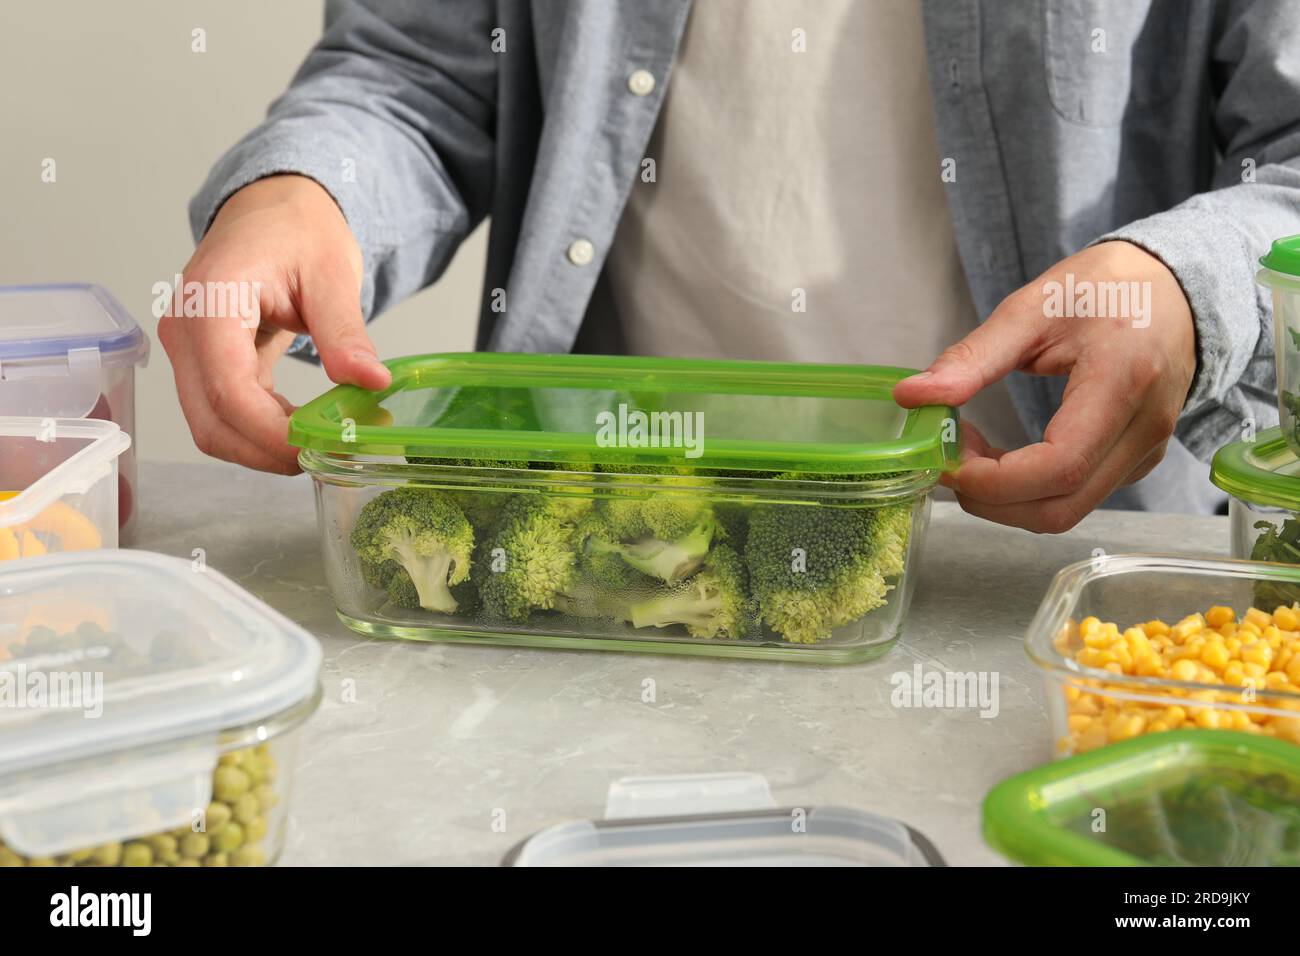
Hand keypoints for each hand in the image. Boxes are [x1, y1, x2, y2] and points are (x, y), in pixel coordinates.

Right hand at [158, 175, 390, 473]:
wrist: (275, 208)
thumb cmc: (298, 228)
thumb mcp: (332, 273)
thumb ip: (345, 331)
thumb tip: (371, 382)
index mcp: (211, 301)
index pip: (228, 389)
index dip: (271, 433)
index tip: (321, 448)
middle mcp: (185, 330)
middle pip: (211, 421)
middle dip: (268, 452)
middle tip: (329, 456)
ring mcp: (188, 349)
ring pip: (211, 426)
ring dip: (263, 448)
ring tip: (322, 443)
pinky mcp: (203, 362)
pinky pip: (222, 413)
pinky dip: (260, 431)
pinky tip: (304, 428)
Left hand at [893, 241, 1196, 532]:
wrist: (1172, 287)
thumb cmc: (1105, 287)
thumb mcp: (1031, 308)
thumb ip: (972, 358)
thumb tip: (912, 396)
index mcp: (1123, 383)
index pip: (1059, 467)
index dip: (994, 481)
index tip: (947, 460)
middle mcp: (1145, 430)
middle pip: (1060, 507)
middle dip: (990, 500)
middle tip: (949, 459)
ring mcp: (1146, 452)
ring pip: (1066, 510)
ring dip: (1005, 498)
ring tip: (970, 451)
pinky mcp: (1136, 461)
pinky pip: (1076, 496)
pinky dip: (1028, 491)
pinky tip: (1001, 456)